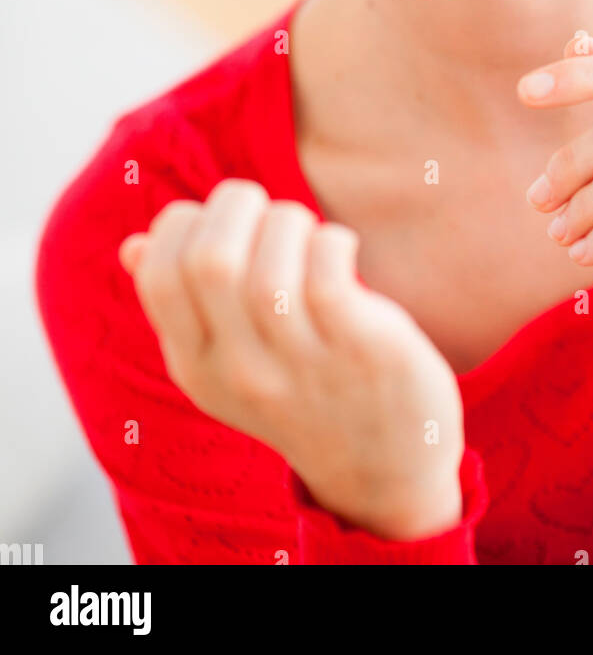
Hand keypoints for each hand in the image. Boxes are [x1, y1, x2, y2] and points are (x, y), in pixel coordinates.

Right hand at [119, 180, 464, 539]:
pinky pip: (329, 275)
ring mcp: (302, 364)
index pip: (159, 275)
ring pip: (271, 269)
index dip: (181, 222)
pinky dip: (331, 240)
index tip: (219, 220)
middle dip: (236, 205)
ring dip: (288, 221)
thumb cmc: (300, 386)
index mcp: (196, 366)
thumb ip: (183, 305)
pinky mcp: (361, 349)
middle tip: (264, 210)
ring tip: (305, 230)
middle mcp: (241, 372)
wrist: (383, 462)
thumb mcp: (226, 360)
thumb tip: (134, 246)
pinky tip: (339, 248)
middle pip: (210, 261)